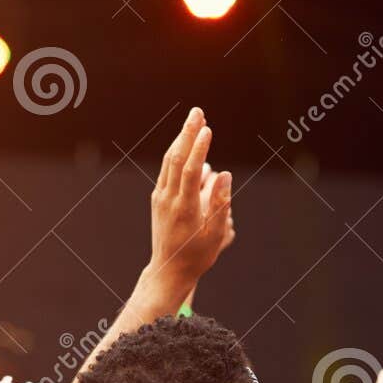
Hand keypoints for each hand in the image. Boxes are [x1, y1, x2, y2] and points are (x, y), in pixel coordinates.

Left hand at [147, 108, 232, 292]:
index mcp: (184, 209)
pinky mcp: (158, 199)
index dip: (198, 149)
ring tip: (194, 121)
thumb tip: (224, 174)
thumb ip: (220, 204)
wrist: (168, 271)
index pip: (189, 170)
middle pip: (176, 159)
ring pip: (168, 162)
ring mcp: (160, 198)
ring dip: (181, 139)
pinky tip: (185, 142)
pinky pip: (167, 170)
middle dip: (187, 133)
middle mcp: (168, 200)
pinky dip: (177, 154)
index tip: (208, 129)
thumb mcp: (214, 236)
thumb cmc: (196, 256)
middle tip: (198, 112)